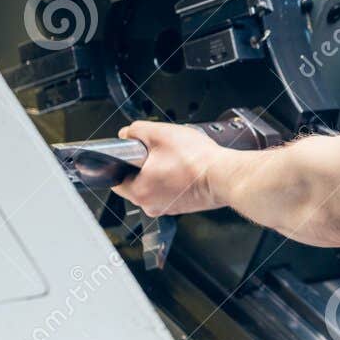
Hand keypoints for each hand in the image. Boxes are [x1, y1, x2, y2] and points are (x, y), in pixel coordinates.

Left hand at [112, 120, 226, 216]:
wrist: (224, 176)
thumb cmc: (196, 160)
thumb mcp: (160, 134)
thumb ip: (136, 131)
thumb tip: (127, 134)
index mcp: (139, 192)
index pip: (115, 179)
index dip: (121, 162)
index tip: (132, 153)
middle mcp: (150, 205)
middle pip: (135, 183)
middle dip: (143, 166)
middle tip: (159, 152)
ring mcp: (167, 209)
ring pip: (153, 187)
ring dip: (159, 173)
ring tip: (176, 160)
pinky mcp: (182, 208)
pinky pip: (169, 192)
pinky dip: (174, 181)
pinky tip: (185, 169)